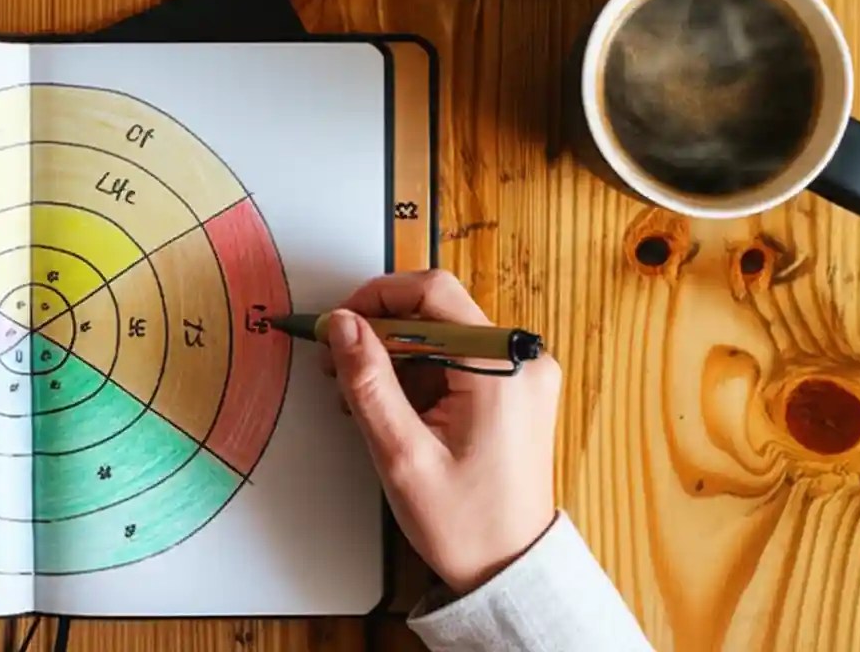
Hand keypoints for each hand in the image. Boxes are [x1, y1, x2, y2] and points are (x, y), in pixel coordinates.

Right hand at [324, 271, 560, 595]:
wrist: (511, 566)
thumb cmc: (465, 524)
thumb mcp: (401, 454)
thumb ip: (368, 381)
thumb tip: (340, 325)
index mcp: (500, 367)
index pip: (431, 293)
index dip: (375, 298)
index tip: (337, 324)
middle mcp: (521, 358)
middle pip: (437, 312)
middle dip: (380, 333)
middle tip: (336, 365)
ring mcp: (523, 373)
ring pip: (443, 335)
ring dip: (396, 358)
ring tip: (359, 399)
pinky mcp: (516, 389)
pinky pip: (459, 359)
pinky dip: (421, 374)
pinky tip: (392, 408)